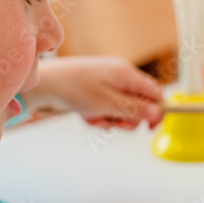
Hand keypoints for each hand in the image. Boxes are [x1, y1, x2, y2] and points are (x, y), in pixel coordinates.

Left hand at [27, 56, 162, 128]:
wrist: (45, 82)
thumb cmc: (74, 89)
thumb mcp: (108, 104)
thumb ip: (135, 109)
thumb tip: (158, 112)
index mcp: (127, 74)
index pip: (155, 93)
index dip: (156, 112)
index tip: (149, 128)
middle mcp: (121, 75)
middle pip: (139, 103)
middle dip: (127, 118)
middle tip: (112, 123)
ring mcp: (109, 82)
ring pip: (122, 108)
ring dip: (111, 118)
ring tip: (94, 116)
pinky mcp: (98, 89)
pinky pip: (107, 107)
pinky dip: (99, 115)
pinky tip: (86, 114)